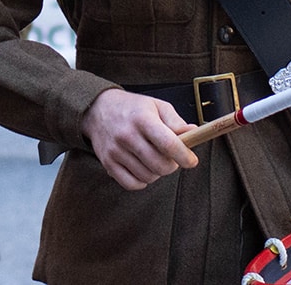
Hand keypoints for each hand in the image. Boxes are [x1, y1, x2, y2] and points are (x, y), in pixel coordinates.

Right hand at [79, 89, 196, 190]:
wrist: (97, 108)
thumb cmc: (133, 108)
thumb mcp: (157, 106)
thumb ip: (176, 121)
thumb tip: (193, 133)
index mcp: (142, 118)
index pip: (168, 144)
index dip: (184, 156)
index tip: (191, 161)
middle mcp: (127, 135)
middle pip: (160, 165)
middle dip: (172, 165)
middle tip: (171, 158)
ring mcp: (115, 151)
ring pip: (148, 177)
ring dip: (157, 173)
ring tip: (154, 159)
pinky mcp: (107, 163)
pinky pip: (131, 184)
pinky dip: (142, 181)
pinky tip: (143, 168)